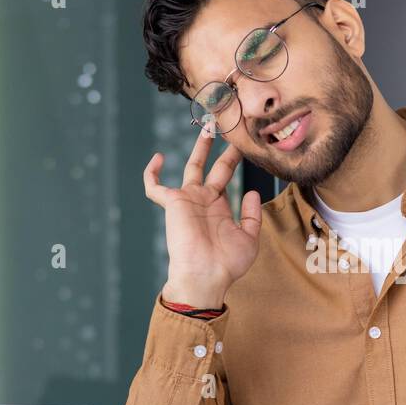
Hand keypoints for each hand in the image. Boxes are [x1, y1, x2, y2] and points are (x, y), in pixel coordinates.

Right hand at [144, 122, 261, 307]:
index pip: (226, 177)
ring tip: (208, 128)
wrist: (205, 277)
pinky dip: (152, 173)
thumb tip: (253, 192)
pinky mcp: (173, 205)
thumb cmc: (226, 264)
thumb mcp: (249, 238)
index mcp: (220, 208)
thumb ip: (252, 215)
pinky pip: (154, 187)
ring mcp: (188, 201)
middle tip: (228, 127)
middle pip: (213, 167)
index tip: (245, 143)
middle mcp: (204, 201)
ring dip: (199, 149)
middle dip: (220, 148)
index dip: (233, 160)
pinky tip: (158, 158)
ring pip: (191, 168)